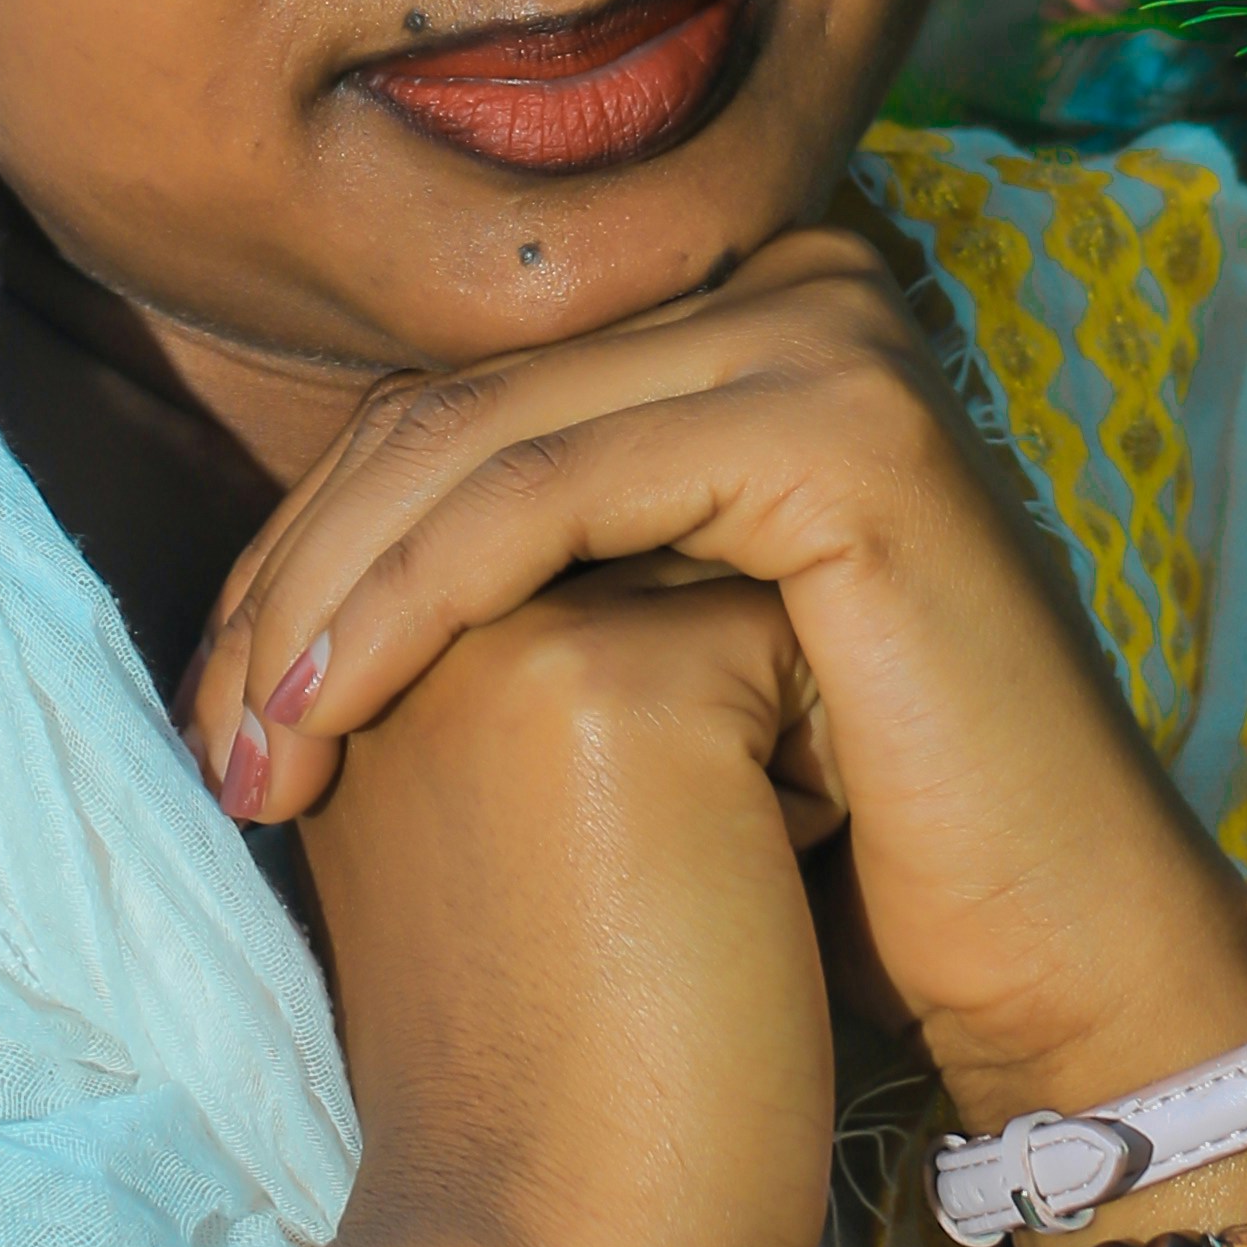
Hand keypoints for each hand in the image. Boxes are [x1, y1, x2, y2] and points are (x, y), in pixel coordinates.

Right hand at [69, 567, 834, 1246]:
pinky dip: (807, 773)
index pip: (547, 592)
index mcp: (354, 697)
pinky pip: (780, 643)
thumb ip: (539, 740)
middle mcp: (404, 639)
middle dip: (695, 702)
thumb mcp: (513, 886)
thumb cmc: (558, 1119)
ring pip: (710, 587)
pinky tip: (750, 915)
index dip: (638, 726)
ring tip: (689, 917)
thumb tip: (702, 628)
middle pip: (628, 570)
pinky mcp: (612, 685)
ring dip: (749, 732)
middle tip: (664, 914)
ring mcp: (495, 641)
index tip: (610, 912)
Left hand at [191, 225, 1246, 1126]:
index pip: (459, 398)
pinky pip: (552, 497)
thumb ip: (512, 574)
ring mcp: (832, 333)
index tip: (212, 711)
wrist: (1038, 967)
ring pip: (476, 444)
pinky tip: (328, 716)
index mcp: (742, 315)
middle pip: (454, 406)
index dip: (311, 550)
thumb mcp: (634, 672)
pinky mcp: (842, 425)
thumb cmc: (831, 852)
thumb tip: (272, 567)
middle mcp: (798, 279)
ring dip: (325, 604)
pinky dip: (412, 605)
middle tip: (208, 744)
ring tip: (250, 755)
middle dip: (297, 579)